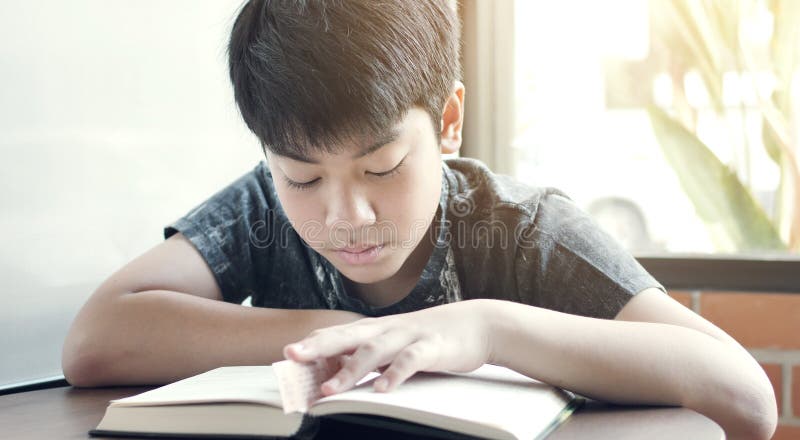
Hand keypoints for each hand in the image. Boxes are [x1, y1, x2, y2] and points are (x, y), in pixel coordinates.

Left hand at [283, 299, 493, 395]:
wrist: (478, 323)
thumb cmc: (433, 336)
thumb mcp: (398, 343)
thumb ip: (371, 355)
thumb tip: (339, 373)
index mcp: (377, 329)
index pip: (338, 334)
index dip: (312, 344)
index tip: (286, 357)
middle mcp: (388, 329)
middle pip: (347, 335)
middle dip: (317, 347)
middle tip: (291, 357)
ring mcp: (409, 336)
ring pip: (374, 350)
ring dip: (349, 370)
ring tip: (329, 389)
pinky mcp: (432, 347)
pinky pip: (410, 361)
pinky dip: (395, 375)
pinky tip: (383, 390)